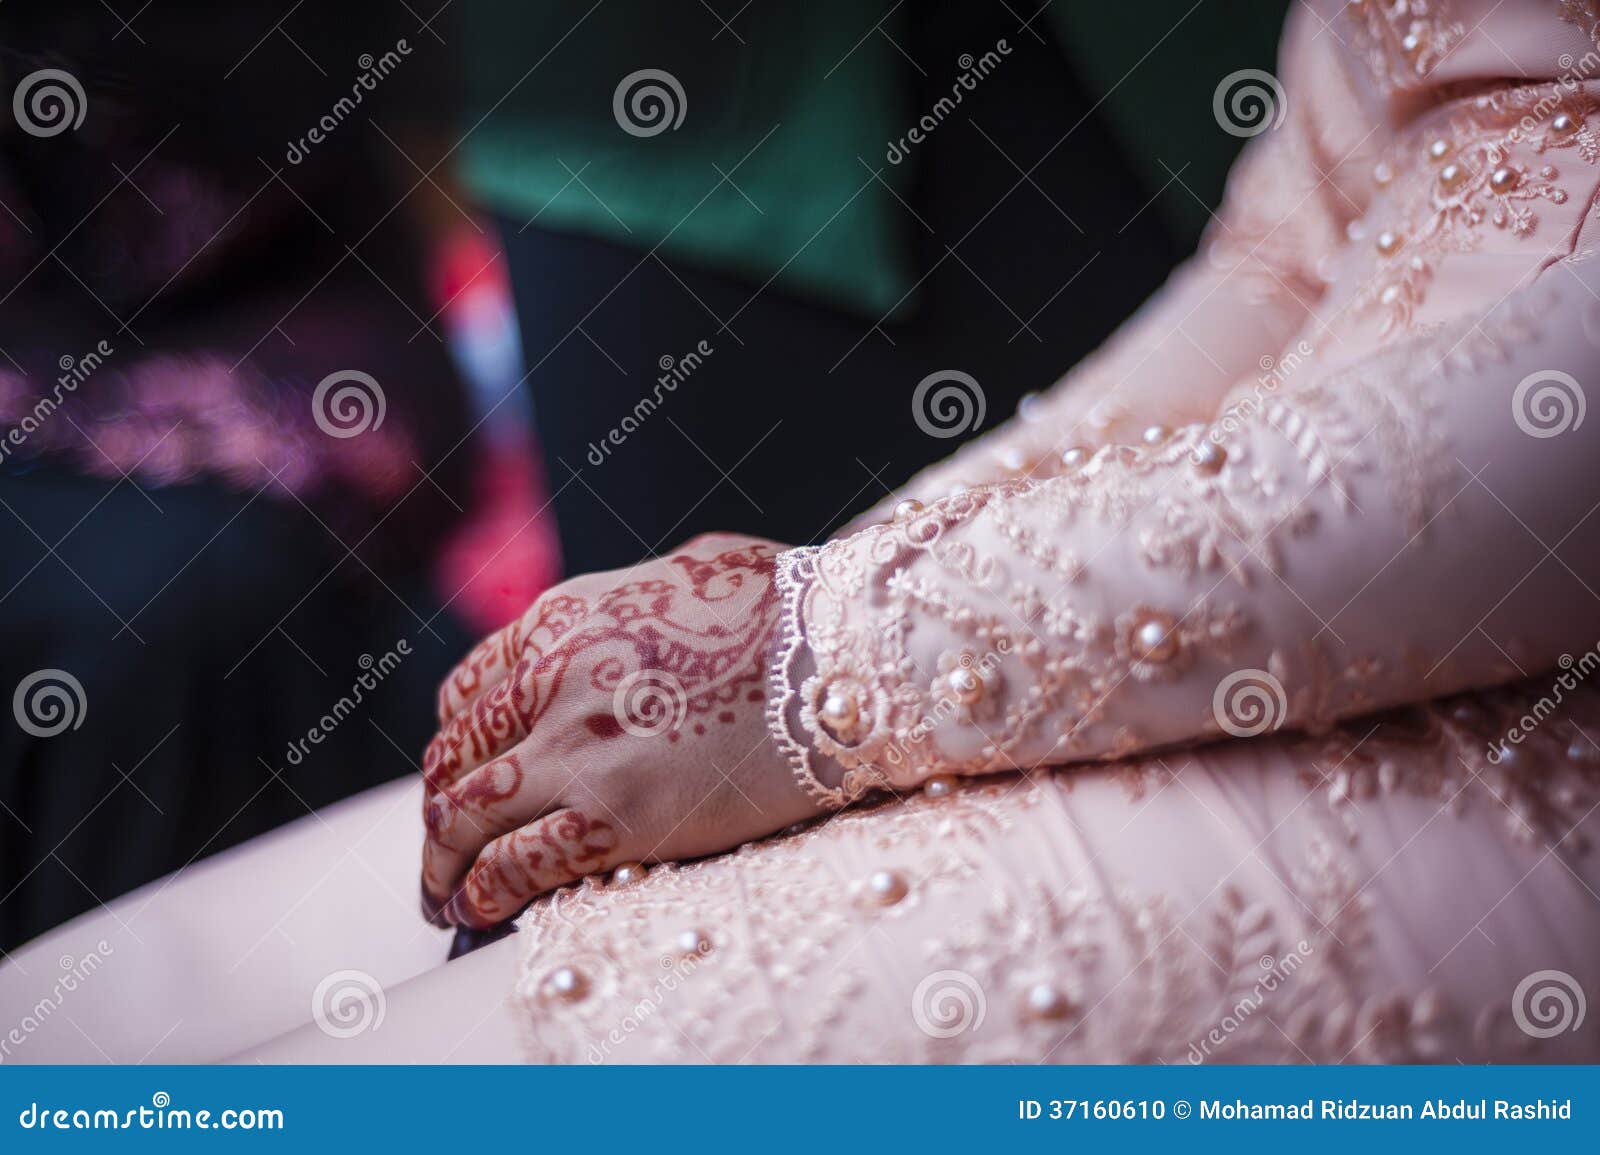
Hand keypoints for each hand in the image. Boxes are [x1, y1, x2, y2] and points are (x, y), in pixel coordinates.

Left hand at [419, 533, 823, 926]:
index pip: (469, 693)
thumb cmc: (786, 606)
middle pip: (454, 759)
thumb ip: (629, 605)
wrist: (838, 652)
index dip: (456, 746)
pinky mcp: (612, 816)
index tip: (461, 777)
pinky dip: (482, 893)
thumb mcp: (684, 573)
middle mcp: (549, 683)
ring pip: (463, 816)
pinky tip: (477, 911)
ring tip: (442, 898)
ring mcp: (575, 751)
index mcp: (562, 622)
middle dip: (439, 812)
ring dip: (442, 863)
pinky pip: (514, 866)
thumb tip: (627, 619)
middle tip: (443, 849)